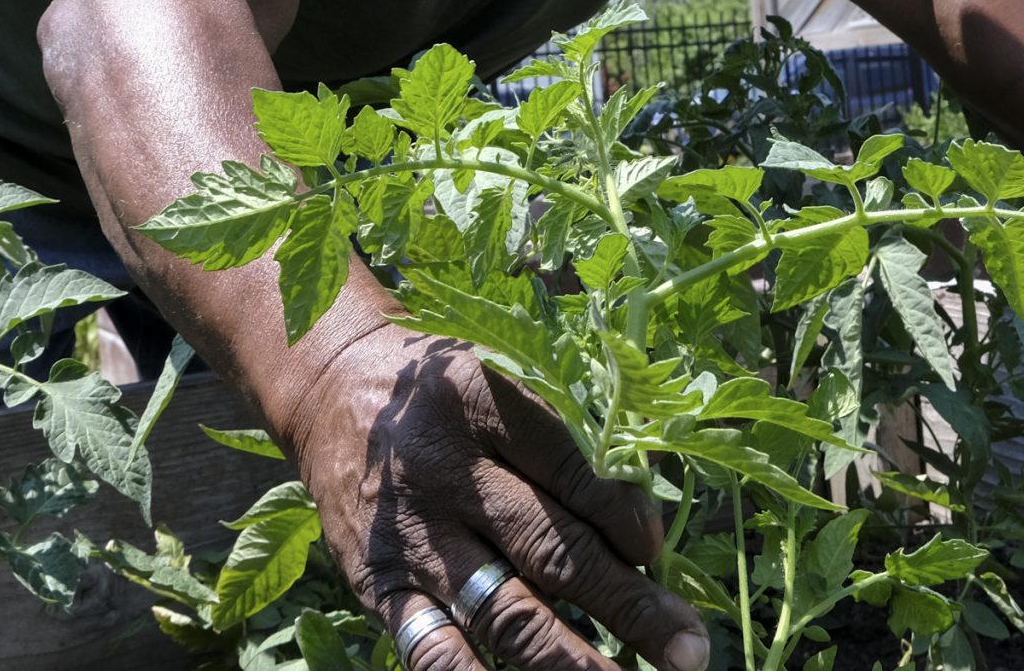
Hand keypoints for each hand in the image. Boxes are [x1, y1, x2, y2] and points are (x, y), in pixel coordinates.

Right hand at [277, 321, 710, 670]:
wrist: (334, 390)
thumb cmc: (447, 391)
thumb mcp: (504, 381)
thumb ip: (567, 445)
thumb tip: (644, 531)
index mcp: (485, 406)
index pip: (571, 471)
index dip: (626, 517)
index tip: (659, 552)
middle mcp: (447, 473)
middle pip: (551, 549)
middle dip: (627, 606)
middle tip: (689, 649)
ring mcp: (413, 537)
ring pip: (503, 611)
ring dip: (572, 659)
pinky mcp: (381, 585)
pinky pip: (433, 650)